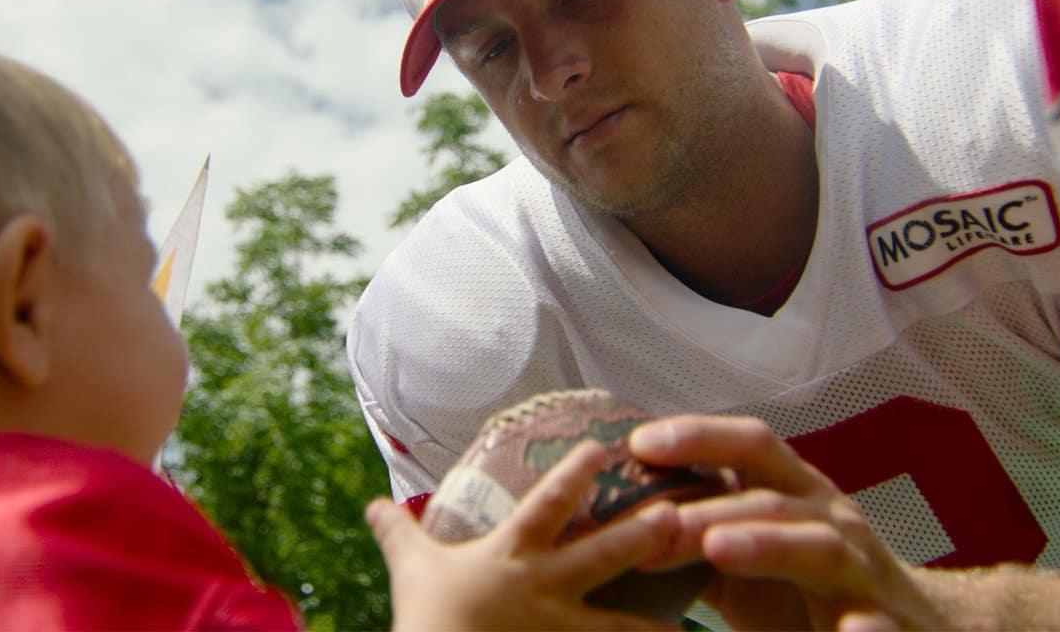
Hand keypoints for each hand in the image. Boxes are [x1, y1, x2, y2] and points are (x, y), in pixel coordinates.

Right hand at [366, 439, 680, 630]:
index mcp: (510, 554)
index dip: (575, 473)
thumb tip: (372, 503)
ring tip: (687, 625)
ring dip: (653, 624)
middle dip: (641, 534)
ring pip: (617, 626)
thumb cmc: (424, 619)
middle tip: (678, 515)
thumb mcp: (410, 570)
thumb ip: (398, 532)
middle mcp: (542, 589)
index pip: (548, 503)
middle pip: (602, 555)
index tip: (604, 446)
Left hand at [630, 415, 947, 630]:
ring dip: (766, 544)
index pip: (749, 445)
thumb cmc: (803, 589)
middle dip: (704, 511)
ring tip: (718, 550)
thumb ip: (690, 537)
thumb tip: (608, 523)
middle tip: (650, 530)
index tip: (639, 444)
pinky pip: (873, 626)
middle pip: (767, 498)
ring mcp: (862, 569)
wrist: (909, 630)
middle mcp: (830, 518)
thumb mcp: (746, 555)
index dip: (698, 436)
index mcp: (795, 492)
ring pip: (816, 546)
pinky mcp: (886, 623)